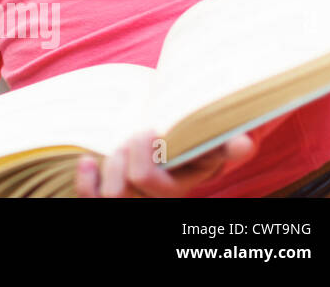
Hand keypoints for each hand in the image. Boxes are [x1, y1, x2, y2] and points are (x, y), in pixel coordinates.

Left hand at [75, 125, 272, 196]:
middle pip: (125, 187)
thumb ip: (226, 143)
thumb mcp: (214, 142)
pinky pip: (92, 200)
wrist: (178, 148)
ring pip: (110, 195)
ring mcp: (135, 199)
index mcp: (180, 186)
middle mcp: (157, 199)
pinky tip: (86, 161)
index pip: (153, 181)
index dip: (142, 154)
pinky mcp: (115, 194)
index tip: (152, 130)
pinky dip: (85, 182)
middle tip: (140, 134)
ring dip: (111, 164)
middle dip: (127, 153)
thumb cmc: (197, 143)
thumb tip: (243, 142)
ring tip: (123, 147)